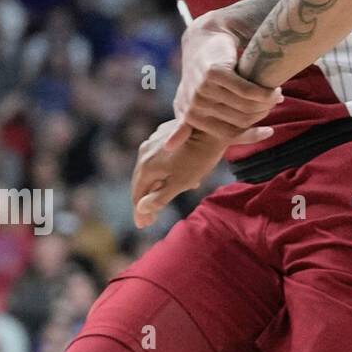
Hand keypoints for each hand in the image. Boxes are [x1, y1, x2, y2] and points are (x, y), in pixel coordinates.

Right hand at [132, 118, 269, 228]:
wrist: (213, 126)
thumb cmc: (200, 157)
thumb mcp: (181, 182)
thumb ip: (160, 197)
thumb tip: (141, 209)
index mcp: (146, 166)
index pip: (138, 194)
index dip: (141, 212)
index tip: (143, 225)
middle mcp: (145, 151)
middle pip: (143, 181)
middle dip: (148, 199)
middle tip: (150, 218)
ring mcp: (154, 141)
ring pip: (153, 168)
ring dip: (159, 184)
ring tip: (168, 197)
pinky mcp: (164, 133)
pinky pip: (161, 157)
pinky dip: (166, 170)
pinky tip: (179, 175)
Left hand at [168, 19, 281, 150]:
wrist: (204, 38)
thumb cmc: (203, 73)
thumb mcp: (189, 101)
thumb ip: (185, 125)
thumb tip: (168, 148)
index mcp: (189, 115)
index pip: (230, 134)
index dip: (252, 130)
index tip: (267, 125)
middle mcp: (195, 105)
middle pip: (241, 120)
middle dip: (263, 114)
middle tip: (274, 104)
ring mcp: (203, 89)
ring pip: (246, 106)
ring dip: (267, 103)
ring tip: (277, 96)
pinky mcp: (216, 73)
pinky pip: (247, 91)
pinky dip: (264, 93)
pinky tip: (273, 90)